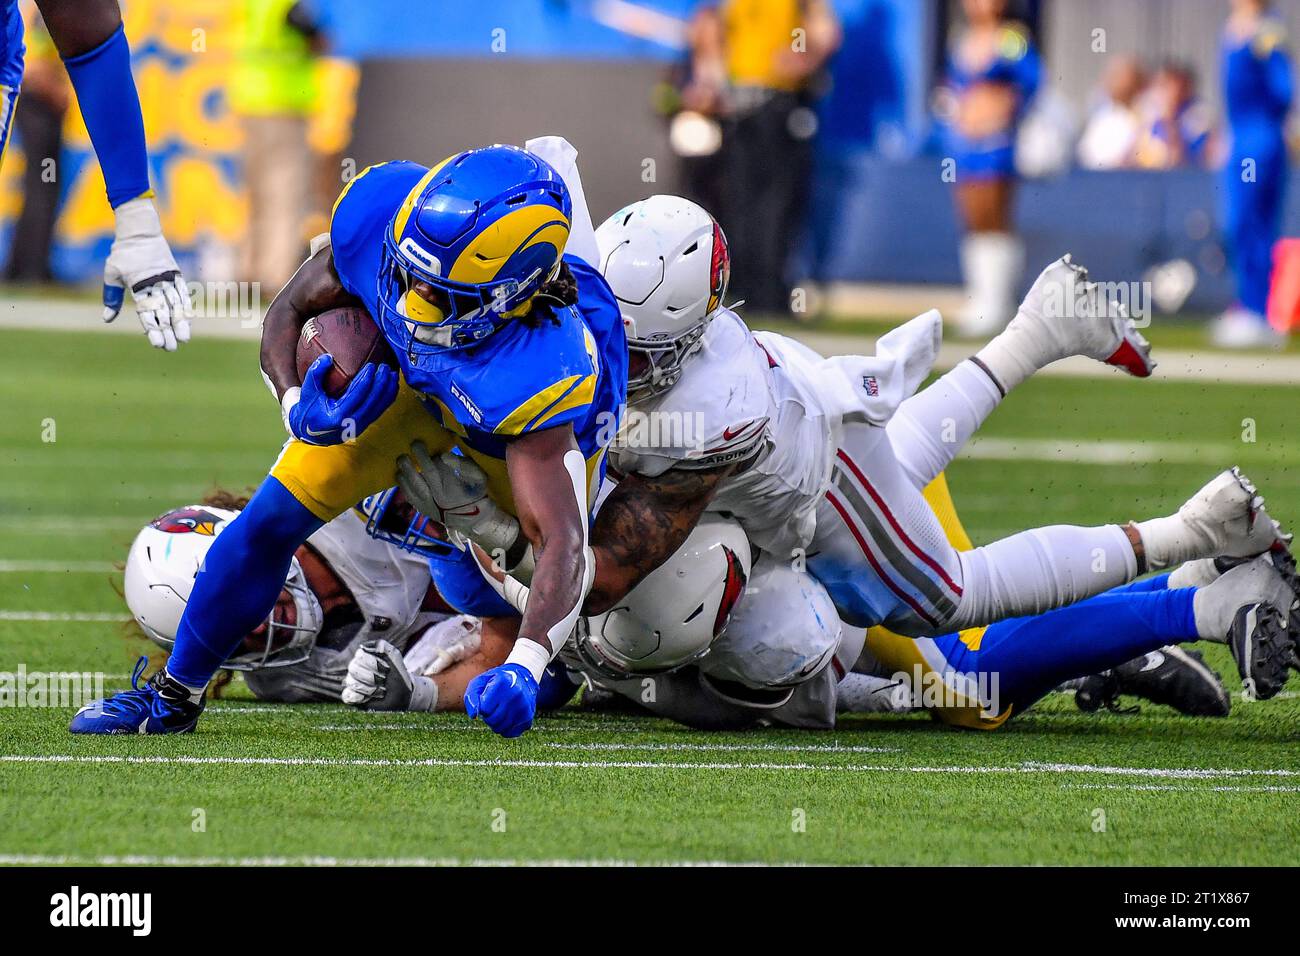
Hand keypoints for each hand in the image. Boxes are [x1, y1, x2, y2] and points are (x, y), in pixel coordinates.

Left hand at [102, 197, 192, 350]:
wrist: (140, 231)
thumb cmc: (123, 253)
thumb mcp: (111, 273)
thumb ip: (112, 298)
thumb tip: (107, 319)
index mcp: (139, 284)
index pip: (147, 312)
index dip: (153, 329)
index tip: (157, 344)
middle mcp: (156, 283)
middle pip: (164, 312)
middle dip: (168, 331)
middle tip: (172, 347)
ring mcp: (168, 279)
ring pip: (176, 305)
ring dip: (181, 322)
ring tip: (185, 338)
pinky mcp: (176, 274)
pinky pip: (183, 294)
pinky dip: (186, 308)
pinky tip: (188, 320)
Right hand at [288, 355, 397, 445]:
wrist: (310, 433)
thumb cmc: (309, 409)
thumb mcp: (308, 391)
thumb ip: (315, 373)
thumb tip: (328, 357)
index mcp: (338, 415)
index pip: (357, 395)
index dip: (366, 380)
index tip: (371, 366)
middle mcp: (351, 422)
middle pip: (372, 401)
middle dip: (381, 383)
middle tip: (385, 367)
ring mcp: (360, 425)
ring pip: (379, 407)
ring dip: (388, 390)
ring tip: (393, 374)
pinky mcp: (365, 425)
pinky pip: (379, 411)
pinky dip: (388, 398)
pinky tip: (392, 386)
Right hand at [343, 640, 412, 709]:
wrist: (403, 695)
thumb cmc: (398, 675)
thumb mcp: (396, 659)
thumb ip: (385, 648)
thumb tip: (371, 646)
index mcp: (365, 656)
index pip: (360, 655)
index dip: (374, 663)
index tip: (387, 669)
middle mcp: (356, 668)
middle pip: (353, 668)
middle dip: (372, 677)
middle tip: (384, 681)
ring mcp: (353, 682)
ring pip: (351, 682)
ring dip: (369, 688)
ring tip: (381, 691)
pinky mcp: (352, 696)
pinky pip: (347, 695)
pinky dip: (358, 697)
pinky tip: (368, 698)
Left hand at [397, 443, 518, 552]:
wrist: (471, 521)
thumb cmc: (476, 495)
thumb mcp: (479, 478)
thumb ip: (466, 465)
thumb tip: (444, 455)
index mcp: (451, 489)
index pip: (438, 469)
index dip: (433, 457)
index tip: (435, 450)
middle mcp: (436, 497)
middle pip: (421, 477)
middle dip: (415, 460)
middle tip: (412, 446)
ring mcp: (426, 505)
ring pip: (410, 487)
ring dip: (404, 472)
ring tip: (402, 459)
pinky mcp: (421, 509)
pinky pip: (408, 495)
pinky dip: (402, 484)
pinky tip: (400, 474)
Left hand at [464, 664, 537, 737]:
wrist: (522, 678)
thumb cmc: (495, 682)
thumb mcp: (480, 683)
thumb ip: (471, 697)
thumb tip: (474, 715)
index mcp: (503, 682)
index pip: (484, 709)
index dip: (482, 707)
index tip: (486, 699)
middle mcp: (516, 694)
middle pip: (493, 720)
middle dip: (488, 716)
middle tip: (492, 707)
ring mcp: (524, 707)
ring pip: (501, 728)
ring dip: (496, 723)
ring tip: (500, 711)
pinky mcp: (528, 717)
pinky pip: (510, 733)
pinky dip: (505, 728)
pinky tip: (508, 716)